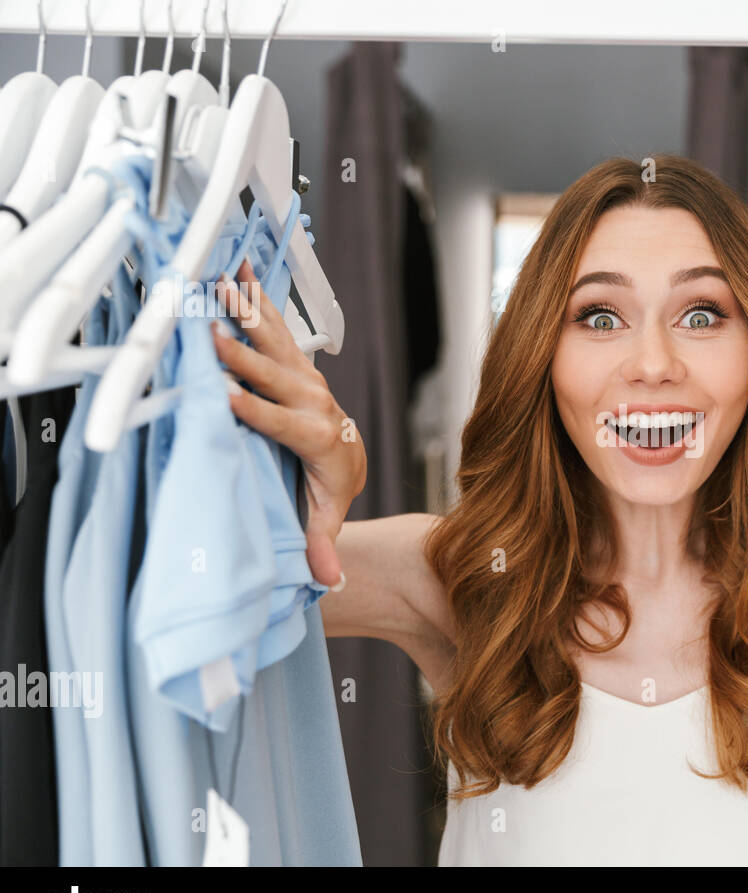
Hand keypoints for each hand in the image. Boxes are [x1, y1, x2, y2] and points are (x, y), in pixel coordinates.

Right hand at [212, 258, 365, 589]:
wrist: (352, 458)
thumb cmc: (330, 486)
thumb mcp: (326, 516)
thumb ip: (323, 544)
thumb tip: (329, 579)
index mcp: (318, 438)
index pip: (282, 423)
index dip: (256, 411)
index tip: (226, 397)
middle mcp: (316, 402)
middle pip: (274, 376)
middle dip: (241, 355)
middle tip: (208, 333)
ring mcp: (308, 378)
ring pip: (276, 342)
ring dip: (249, 312)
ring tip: (222, 284)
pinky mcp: (300, 363)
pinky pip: (277, 327)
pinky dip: (257, 298)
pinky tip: (237, 271)